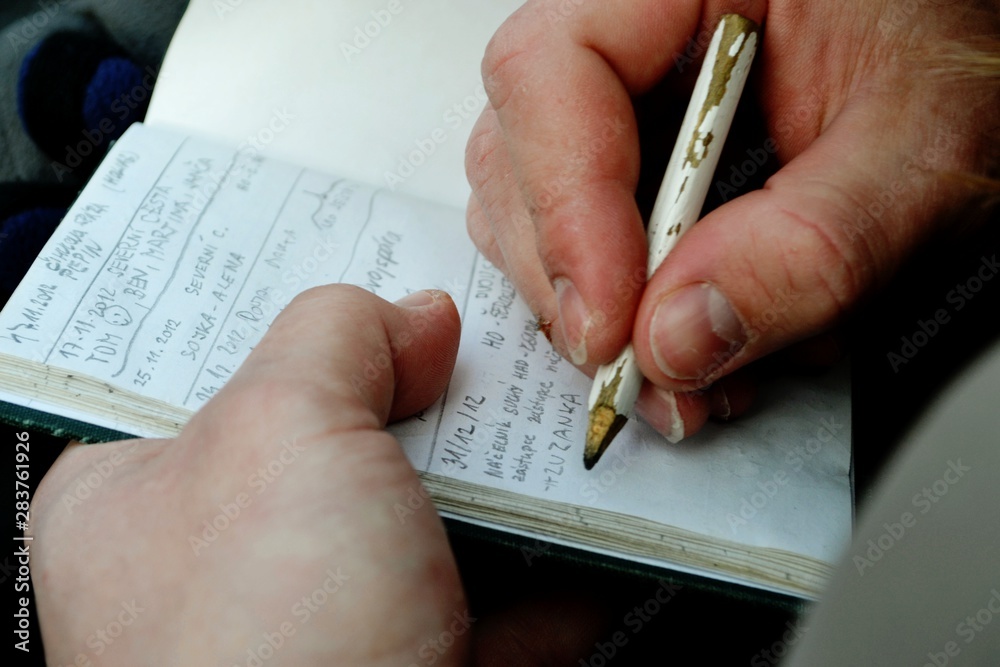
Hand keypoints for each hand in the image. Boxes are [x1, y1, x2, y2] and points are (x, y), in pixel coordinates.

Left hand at [29, 286, 599, 664]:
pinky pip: (492, 603)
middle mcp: (227, 563)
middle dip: (423, 390)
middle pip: (342, 432)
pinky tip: (591, 534)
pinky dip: (550, 573)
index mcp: (142, 494)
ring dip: (501, 476)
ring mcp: (326, 627)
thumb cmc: (258, 650)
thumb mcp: (283, 432)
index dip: (306, 315)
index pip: (221, 364)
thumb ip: (337, 335)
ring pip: (429, 516)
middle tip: (484, 338)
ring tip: (554, 418)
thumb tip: (408, 315)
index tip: (380, 273)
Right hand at [466, 0, 998, 439]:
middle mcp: (630, 20)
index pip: (553, 70)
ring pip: (531, 197)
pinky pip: (577, 225)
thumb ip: (811, 245)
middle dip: (573, 278)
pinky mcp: (631, 146)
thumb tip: (679, 339)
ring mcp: (621, 88)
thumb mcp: (922, 147)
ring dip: (593, 301)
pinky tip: (686, 333)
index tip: (611, 320)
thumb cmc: (965, 52)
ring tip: (678, 364)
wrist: (978, 62)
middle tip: (638, 366)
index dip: (563, 206)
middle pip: (519, 148)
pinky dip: (621, 298)